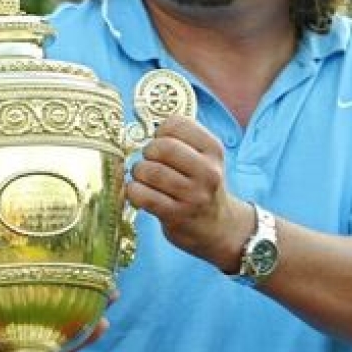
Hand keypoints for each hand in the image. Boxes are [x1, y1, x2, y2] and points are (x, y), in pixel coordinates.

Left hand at [127, 116, 252, 271]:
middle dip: (148, 152)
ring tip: (144, 178)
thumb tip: (141, 130)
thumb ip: (180, 140)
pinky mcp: (177, 215)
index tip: (161, 141)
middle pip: (163, 147)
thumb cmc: (201, 186)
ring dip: (138, 172)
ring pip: (151, 171)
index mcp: (213, 150)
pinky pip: (143, 195)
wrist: (219, 227)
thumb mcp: (204, 158)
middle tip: (149, 161)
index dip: (161, 131)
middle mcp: (207, 171)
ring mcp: (193, 195)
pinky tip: (138, 192)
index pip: (178, 124)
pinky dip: (133, 191)